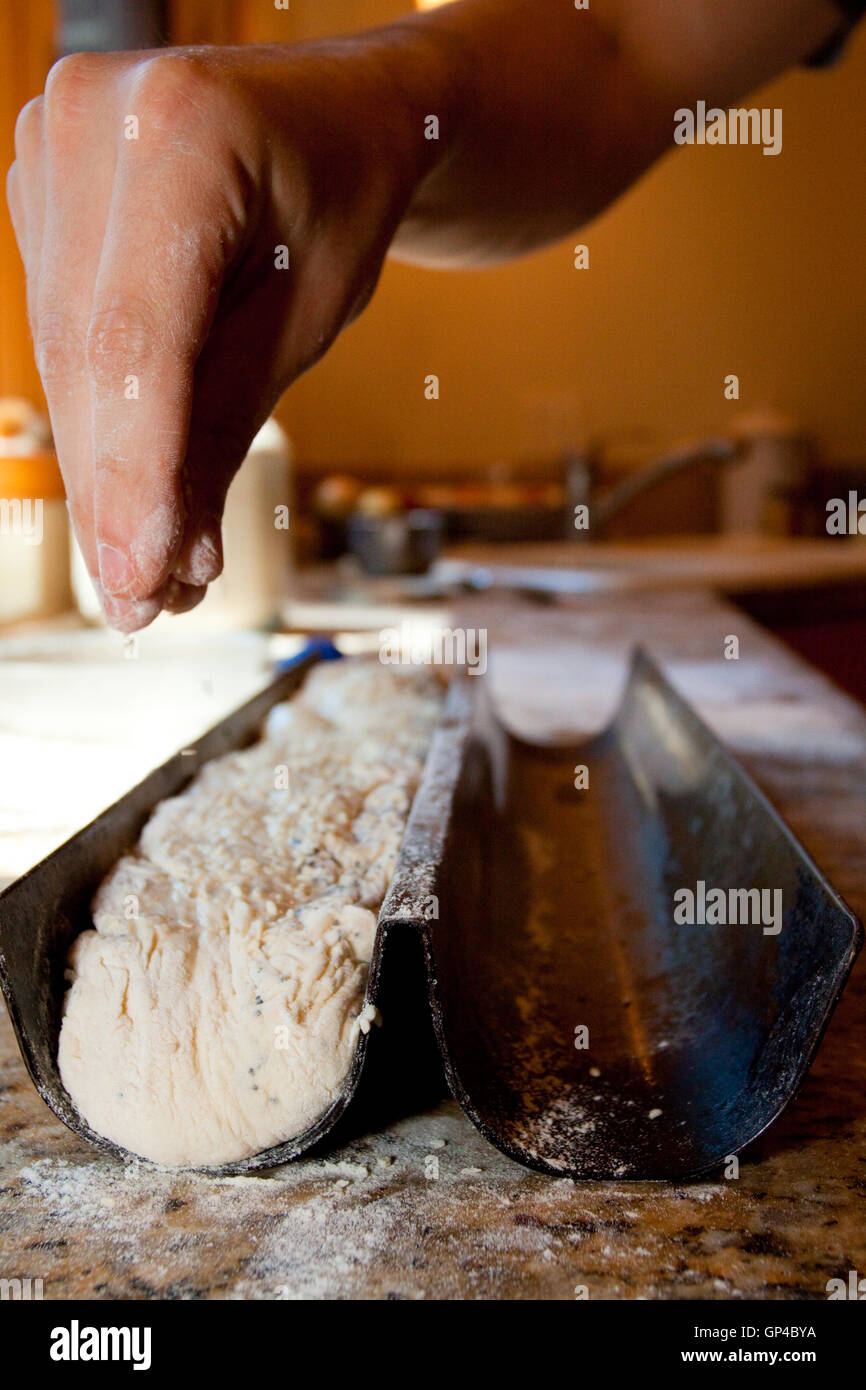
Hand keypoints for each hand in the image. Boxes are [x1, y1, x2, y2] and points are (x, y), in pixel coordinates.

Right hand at [7, 42, 430, 628]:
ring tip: (151, 575)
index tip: (140, 582)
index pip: (134, 342)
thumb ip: (224, 425)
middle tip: (146, 606)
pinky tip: (131, 498)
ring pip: (64, 358)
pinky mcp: (42, 191)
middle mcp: (89, 124)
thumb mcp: (306, 318)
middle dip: (117, 496)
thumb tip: (169, 559)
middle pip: (86, 360)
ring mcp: (49, 149)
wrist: (333, 115)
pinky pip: (65, 331)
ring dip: (106, 475)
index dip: (131, 475)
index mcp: (179, 132)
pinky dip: (102, 419)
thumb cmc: (341, 203)